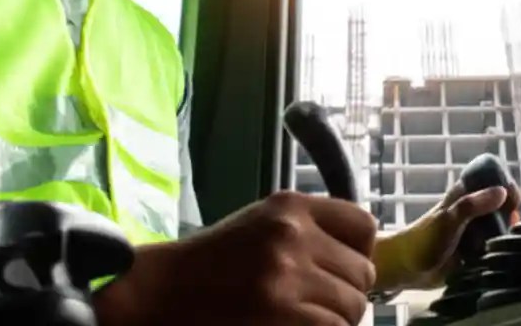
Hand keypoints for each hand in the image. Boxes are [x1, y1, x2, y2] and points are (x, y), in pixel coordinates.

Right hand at [97, 190, 377, 325]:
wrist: (156, 295)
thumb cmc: (208, 267)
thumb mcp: (260, 230)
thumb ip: (308, 235)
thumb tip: (362, 261)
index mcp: (290, 206)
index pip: (364, 226)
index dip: (357, 255)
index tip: (339, 272)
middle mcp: (293, 233)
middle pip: (362, 274)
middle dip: (344, 296)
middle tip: (310, 306)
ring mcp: (288, 274)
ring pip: (352, 308)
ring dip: (333, 321)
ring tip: (297, 319)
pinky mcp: (283, 313)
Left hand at [372, 181, 520, 291]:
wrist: (408, 268)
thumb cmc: (425, 238)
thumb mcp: (449, 218)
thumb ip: (472, 205)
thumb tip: (502, 192)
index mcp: (467, 194)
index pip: (496, 182)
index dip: (509, 189)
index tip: (514, 203)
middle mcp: (474, 210)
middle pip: (504, 207)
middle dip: (511, 216)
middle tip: (511, 228)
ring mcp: (476, 231)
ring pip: (501, 228)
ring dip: (507, 235)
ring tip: (506, 244)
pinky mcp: (477, 250)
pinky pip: (496, 248)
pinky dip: (501, 251)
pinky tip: (502, 257)